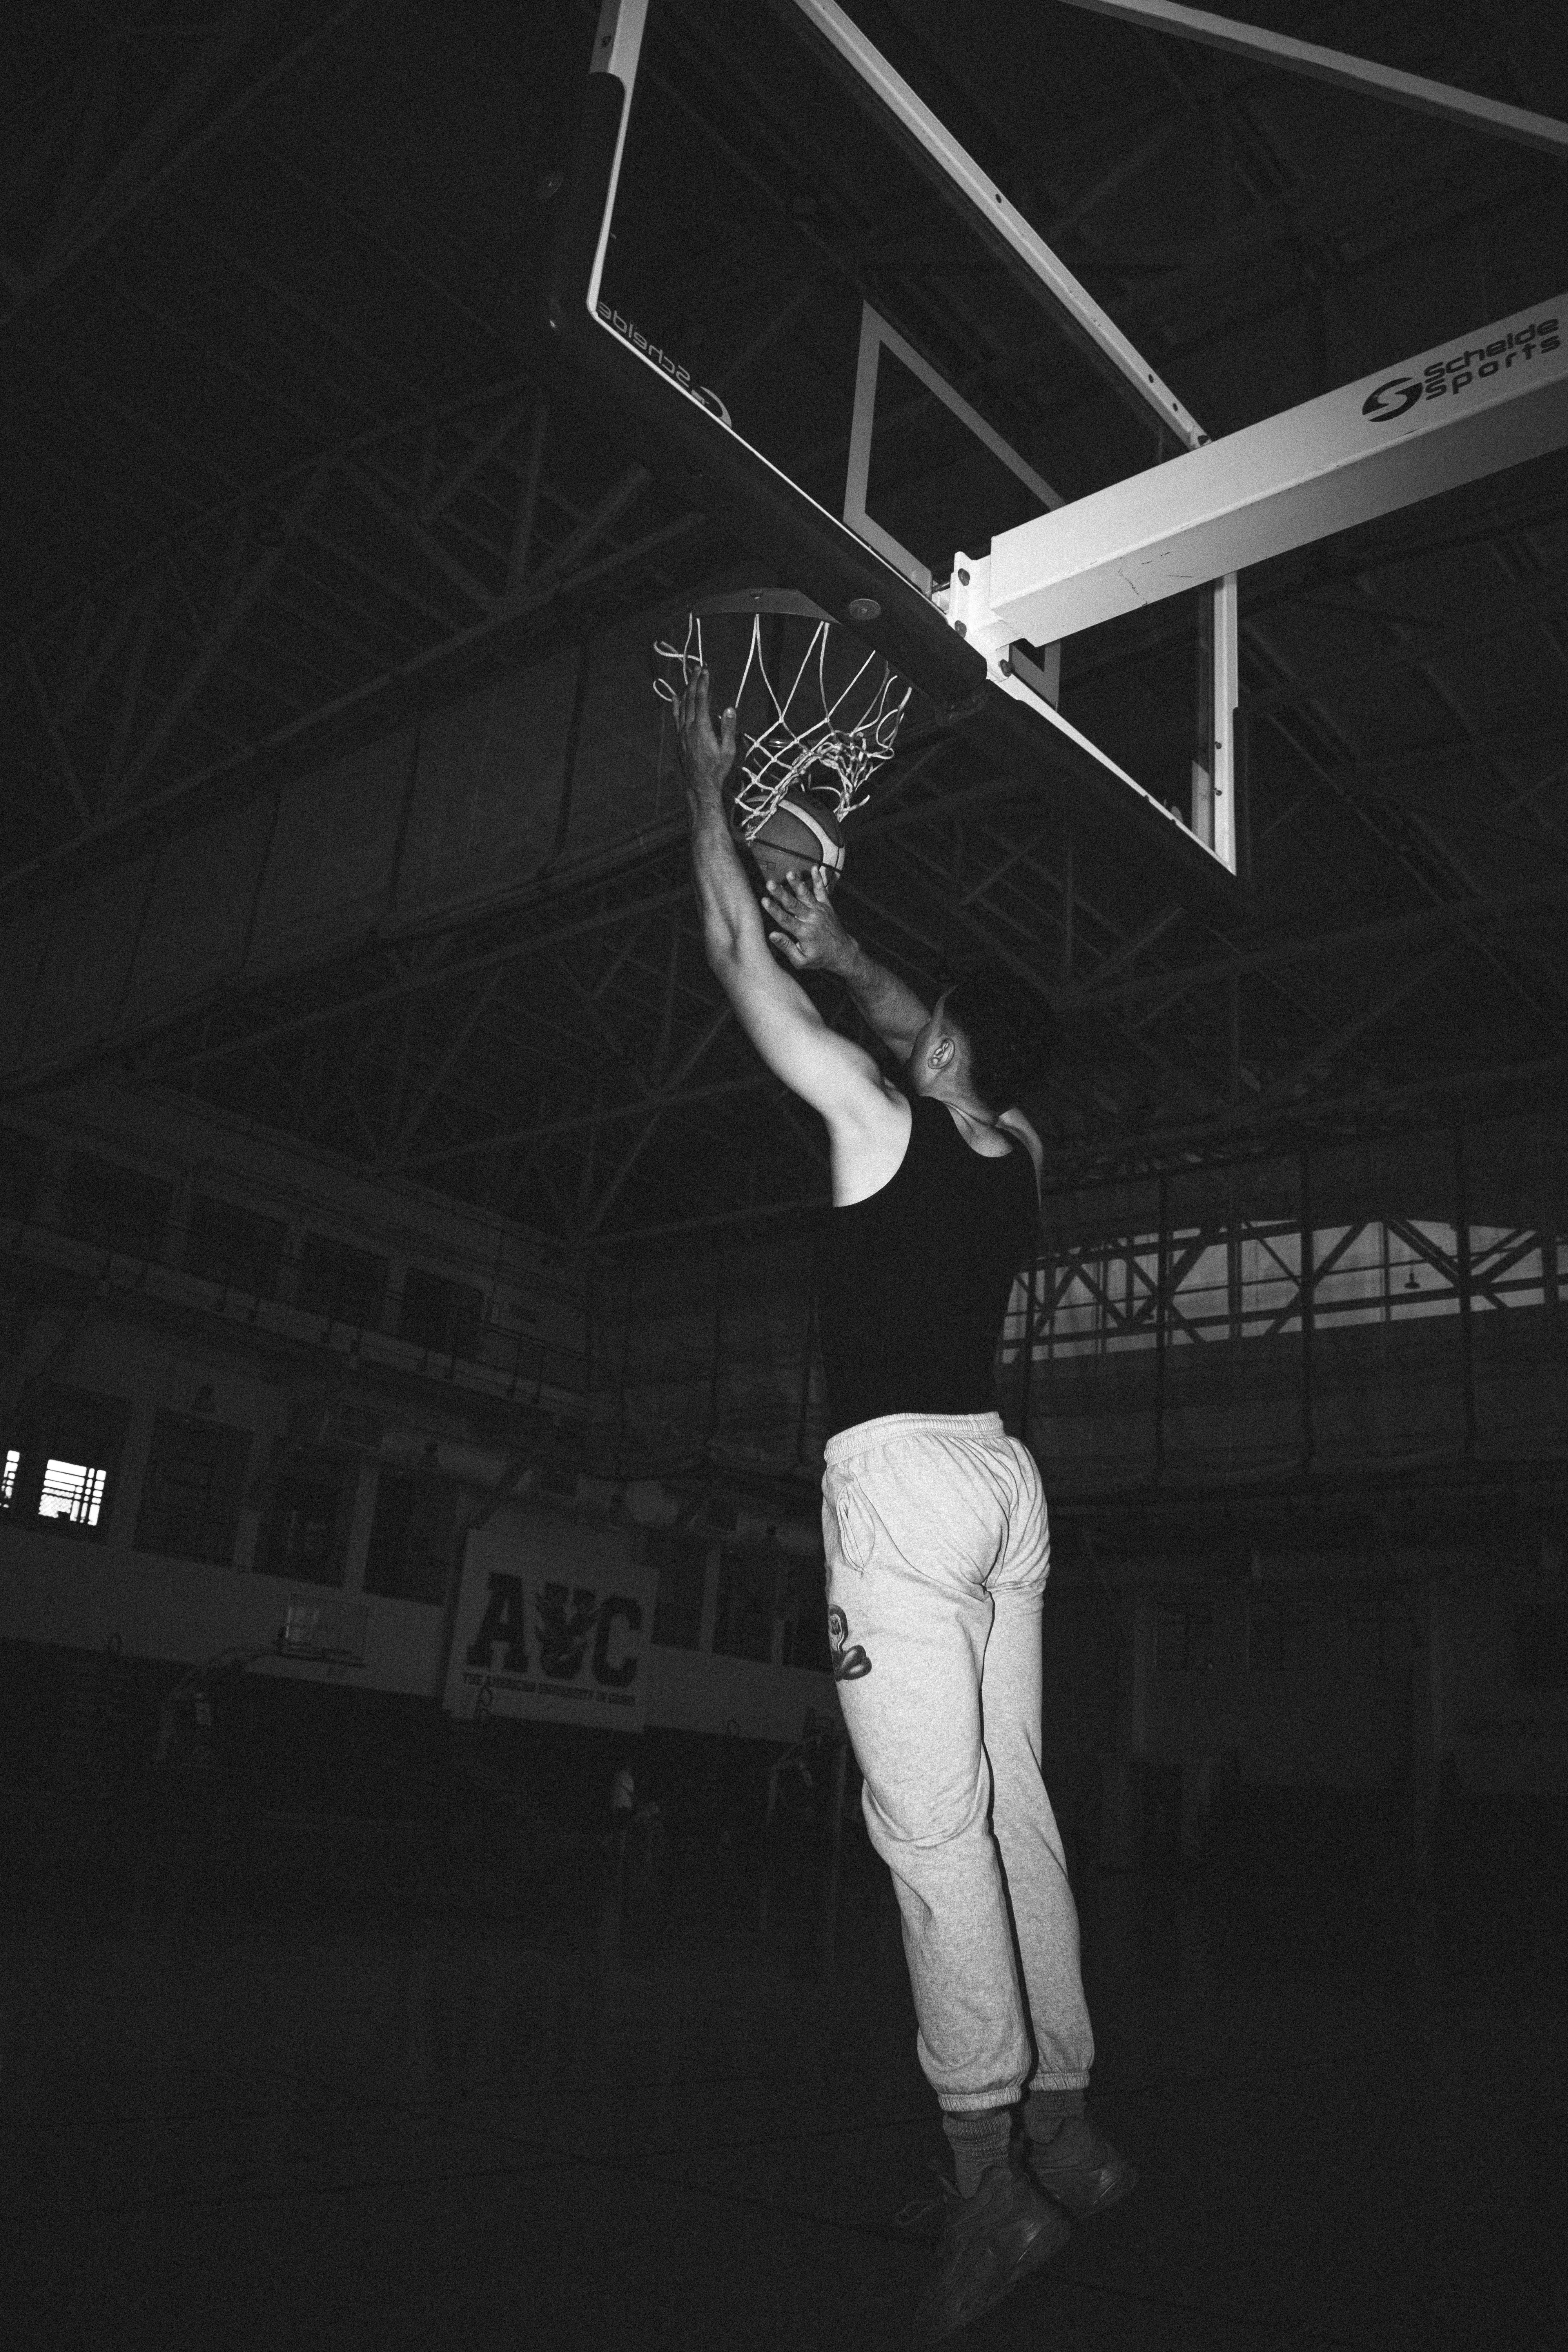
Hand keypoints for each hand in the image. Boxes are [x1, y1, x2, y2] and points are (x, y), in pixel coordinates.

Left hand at [676, 668, 735, 801]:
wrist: (700, 785)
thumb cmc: (717, 769)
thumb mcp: (728, 750)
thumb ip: (729, 729)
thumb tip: (730, 709)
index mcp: (702, 727)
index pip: (702, 699)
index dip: (703, 683)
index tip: (705, 670)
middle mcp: (689, 727)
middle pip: (690, 699)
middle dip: (694, 682)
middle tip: (697, 668)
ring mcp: (682, 732)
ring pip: (682, 706)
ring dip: (686, 690)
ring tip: (690, 677)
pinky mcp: (679, 738)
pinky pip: (676, 716)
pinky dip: (676, 704)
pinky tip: (676, 697)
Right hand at [763, 865, 854, 974]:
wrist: (842, 953)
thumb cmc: (819, 958)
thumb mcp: (801, 961)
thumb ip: (786, 947)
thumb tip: (771, 935)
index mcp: (804, 933)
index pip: (785, 920)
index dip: (774, 910)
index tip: (764, 900)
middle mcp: (812, 919)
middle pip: (793, 904)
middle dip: (781, 893)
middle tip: (770, 883)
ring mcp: (820, 911)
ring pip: (806, 895)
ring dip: (797, 883)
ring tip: (790, 872)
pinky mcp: (827, 906)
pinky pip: (822, 891)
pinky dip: (819, 879)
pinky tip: (815, 868)